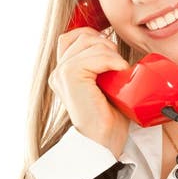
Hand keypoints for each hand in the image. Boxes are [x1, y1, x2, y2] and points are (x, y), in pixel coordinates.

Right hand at [50, 26, 131, 158]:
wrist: (104, 142)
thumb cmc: (109, 118)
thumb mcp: (106, 84)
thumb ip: (102, 64)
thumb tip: (115, 43)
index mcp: (64, 73)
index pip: (74, 36)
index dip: (95, 37)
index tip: (113, 54)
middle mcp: (58, 72)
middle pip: (82, 36)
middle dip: (106, 44)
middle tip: (118, 67)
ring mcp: (61, 74)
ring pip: (89, 43)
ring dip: (111, 54)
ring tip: (119, 73)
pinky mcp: (69, 77)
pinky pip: (94, 55)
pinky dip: (111, 61)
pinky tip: (119, 73)